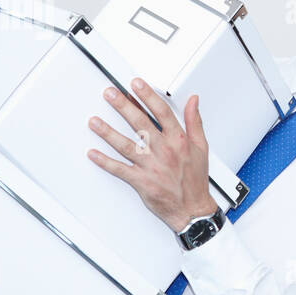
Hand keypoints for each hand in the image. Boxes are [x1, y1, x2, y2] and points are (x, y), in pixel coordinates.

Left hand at [86, 79, 217, 232]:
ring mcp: (151, 167)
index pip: (161, 112)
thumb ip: (194, 121)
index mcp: (178, 141)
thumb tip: (193, 101)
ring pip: (126, 145)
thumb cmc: (195, 180)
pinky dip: (105, 162)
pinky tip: (93, 154)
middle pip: (140, 124)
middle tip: (109, 94)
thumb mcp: (201, 147)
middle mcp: (164, 151)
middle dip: (122, 106)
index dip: (147, 96)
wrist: (192, 210)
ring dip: (108, 132)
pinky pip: (120, 170)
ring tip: (94, 121)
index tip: (135, 84)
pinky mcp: (142, 182)